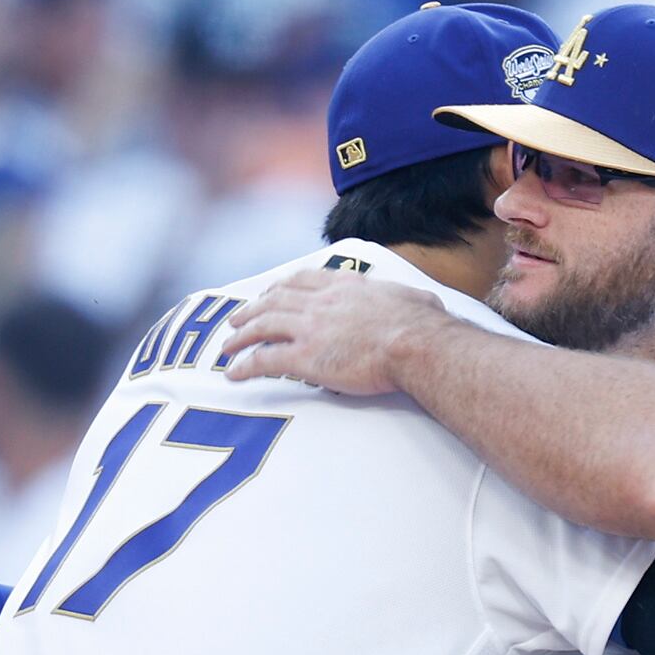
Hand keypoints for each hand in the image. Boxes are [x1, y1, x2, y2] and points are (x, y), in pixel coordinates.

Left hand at [221, 271, 447, 396]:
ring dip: (240, 335)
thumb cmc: (424, 326)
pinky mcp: (304, 357)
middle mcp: (321, 302)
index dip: (282, 286)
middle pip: (274, 300)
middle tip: (238, 318)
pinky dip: (245, 366)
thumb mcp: (415, 298)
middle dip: (252, 308)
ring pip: (261, 326)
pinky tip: (234, 374)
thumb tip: (427, 301)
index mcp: (345, 286)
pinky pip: (264, 360)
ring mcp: (309, 328)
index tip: (271, 292)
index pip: (303, 280)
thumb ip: (408, 297)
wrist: (416, 343)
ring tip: (228, 345)